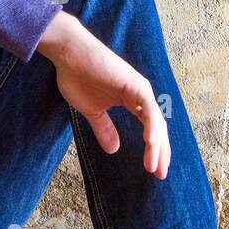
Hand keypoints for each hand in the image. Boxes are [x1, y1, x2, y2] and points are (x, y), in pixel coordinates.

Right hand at [38, 14, 170, 178]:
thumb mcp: (92, 112)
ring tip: (154, 165)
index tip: (153, 171)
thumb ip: (104, 129)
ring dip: (157, 145)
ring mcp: (139, 89)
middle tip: (160, 174)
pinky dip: (151, 126)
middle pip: (157, 128)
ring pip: (155, 121)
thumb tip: (113, 150)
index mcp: (132, 101)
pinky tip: (151, 143)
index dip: (153, 151)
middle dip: (160, 152)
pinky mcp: (134, 84)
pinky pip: (147, 109)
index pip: (149, 130)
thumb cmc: (78, 77)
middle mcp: (140, 96)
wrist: (69, 54)